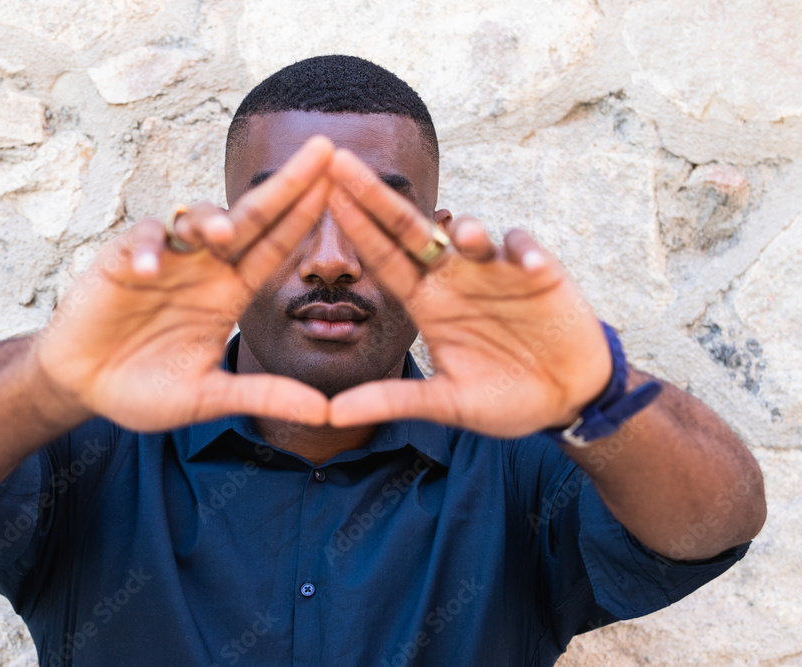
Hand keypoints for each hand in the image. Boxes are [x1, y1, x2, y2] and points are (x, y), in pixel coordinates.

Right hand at [33, 137, 334, 430]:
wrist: (84, 387)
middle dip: (287, 184)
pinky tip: (149, 271)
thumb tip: (325, 413)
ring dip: (211, 218)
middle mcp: (203, 267)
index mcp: (229, 292)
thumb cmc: (145, 388)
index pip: (276, 246)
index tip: (340, 182)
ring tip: (224, 234)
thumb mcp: (207, 399)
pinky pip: (139, 242)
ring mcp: (164, 259)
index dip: (306, 216)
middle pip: (251, 217)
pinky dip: (146, 251)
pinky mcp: (119, 260)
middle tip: (324, 149)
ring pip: (194, 218)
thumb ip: (261, 397)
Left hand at [325, 149, 611, 436]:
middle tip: (343, 160)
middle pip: (411, 230)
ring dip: (469, 232)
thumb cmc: (504, 397)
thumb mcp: (447, 403)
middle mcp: (454, 277)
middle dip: (378, 197)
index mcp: (427, 302)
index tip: (324, 193)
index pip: (383, 258)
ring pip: (473, 236)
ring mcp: (495, 271)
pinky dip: (525, 253)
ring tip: (467, 236)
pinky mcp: (539, 272)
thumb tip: (333, 415)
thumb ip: (394, 401)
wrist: (566, 397)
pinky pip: (528, 251)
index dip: (356, 228)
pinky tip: (527, 264)